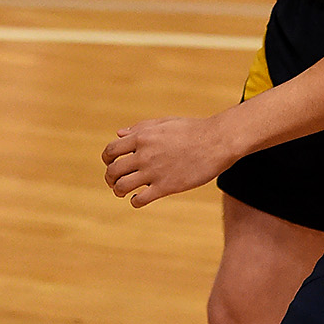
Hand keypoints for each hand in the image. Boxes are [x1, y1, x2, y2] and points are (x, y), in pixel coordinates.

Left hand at [103, 113, 232, 206]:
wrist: (216, 142)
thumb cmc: (192, 130)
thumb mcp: (164, 122)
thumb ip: (140, 128)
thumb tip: (118, 134)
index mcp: (142, 137)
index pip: (111, 150)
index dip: (107, 159)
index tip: (110, 164)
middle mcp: (144, 154)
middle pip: (113, 170)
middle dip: (110, 178)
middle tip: (113, 182)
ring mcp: (154, 171)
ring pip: (122, 186)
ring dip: (119, 191)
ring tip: (123, 192)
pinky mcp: (166, 186)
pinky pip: (141, 199)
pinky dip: (135, 201)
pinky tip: (138, 199)